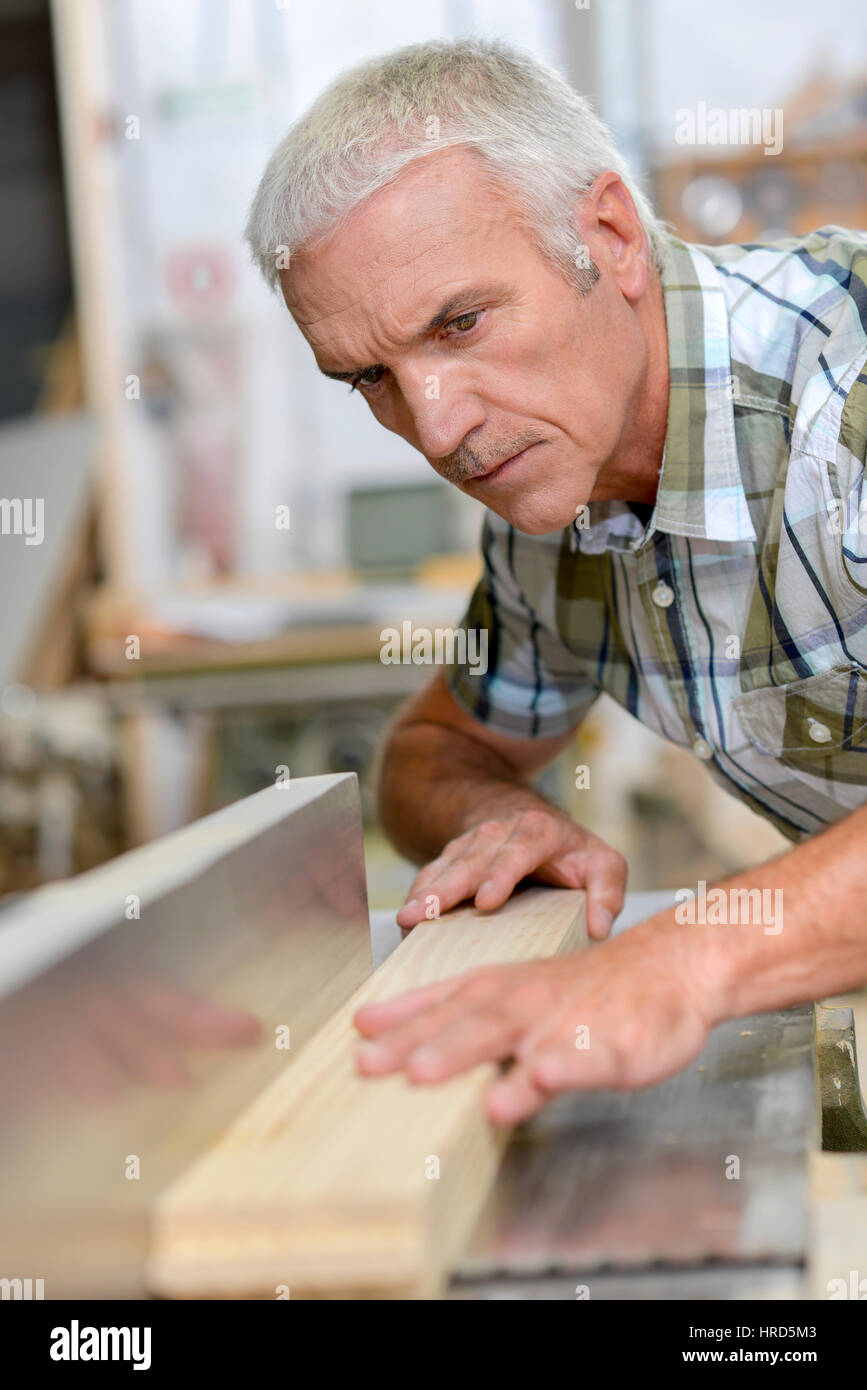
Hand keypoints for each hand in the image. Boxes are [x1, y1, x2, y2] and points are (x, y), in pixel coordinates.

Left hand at [355, 917, 714, 1124]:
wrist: (670, 968)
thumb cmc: (585, 990)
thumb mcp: (515, 992)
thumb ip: (457, 1014)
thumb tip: (390, 1036)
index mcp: (501, 988)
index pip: (441, 1003)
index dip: (398, 1021)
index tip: (356, 1036)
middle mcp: (524, 1002)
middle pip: (464, 1022)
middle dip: (417, 1043)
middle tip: (371, 1065)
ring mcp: (564, 1024)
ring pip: (513, 1037)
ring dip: (468, 1052)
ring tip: (425, 1074)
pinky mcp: (608, 1048)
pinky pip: (582, 1059)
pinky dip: (559, 1068)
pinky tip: (537, 1080)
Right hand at [396, 805, 626, 940]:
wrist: (528, 823)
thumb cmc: (570, 852)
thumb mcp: (602, 863)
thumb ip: (608, 892)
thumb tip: (599, 930)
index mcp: (537, 831)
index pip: (517, 851)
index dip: (500, 874)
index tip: (485, 901)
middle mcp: (497, 834)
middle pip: (469, 861)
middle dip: (446, 889)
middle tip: (425, 915)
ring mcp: (469, 845)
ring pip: (444, 867)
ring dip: (424, 894)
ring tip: (408, 920)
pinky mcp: (451, 860)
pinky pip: (430, 876)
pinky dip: (417, 896)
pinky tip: (406, 922)